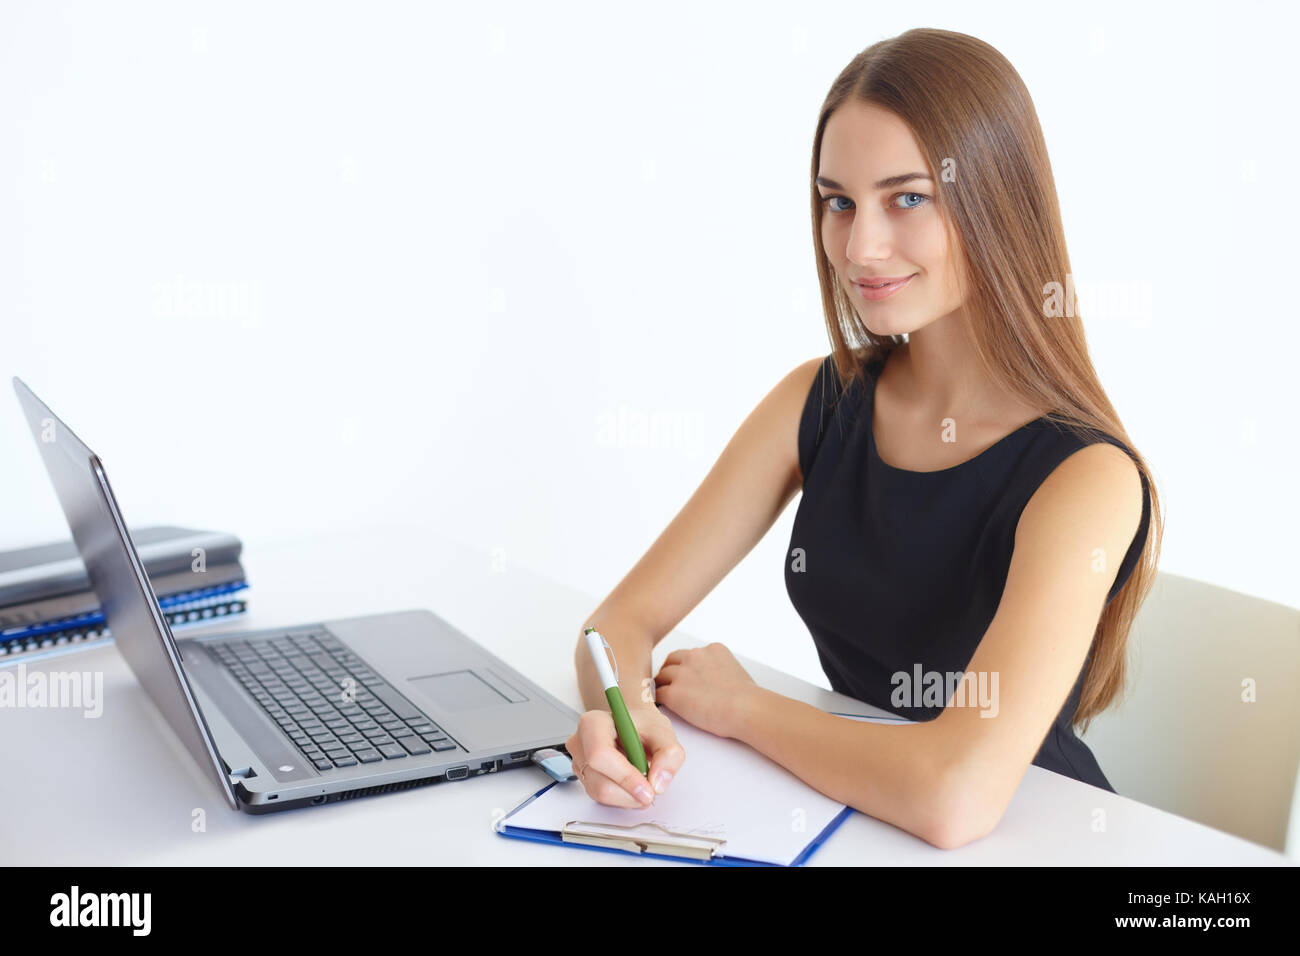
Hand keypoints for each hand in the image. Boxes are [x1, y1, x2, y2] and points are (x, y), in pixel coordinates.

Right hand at [565, 704, 684, 807]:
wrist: (634, 729)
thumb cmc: (642, 727)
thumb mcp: (663, 732)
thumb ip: (669, 753)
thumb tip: (658, 781)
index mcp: (593, 723)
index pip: (600, 754)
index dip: (625, 776)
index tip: (647, 788)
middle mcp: (580, 743)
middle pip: (599, 782)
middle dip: (630, 793)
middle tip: (652, 789)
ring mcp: (579, 763)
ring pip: (600, 794)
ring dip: (628, 798)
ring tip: (644, 782)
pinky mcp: (584, 780)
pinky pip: (601, 799)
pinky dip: (623, 798)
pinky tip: (633, 785)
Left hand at [653, 642, 758, 738]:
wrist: (745, 708)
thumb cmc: (747, 698)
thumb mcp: (736, 671)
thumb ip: (720, 670)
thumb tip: (717, 682)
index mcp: (712, 650)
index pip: (691, 654)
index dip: (687, 667)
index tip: (687, 677)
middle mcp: (695, 656)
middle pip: (672, 661)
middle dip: (671, 673)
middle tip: (671, 686)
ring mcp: (682, 673)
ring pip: (662, 676)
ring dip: (664, 687)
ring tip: (666, 700)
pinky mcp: (673, 693)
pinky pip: (659, 694)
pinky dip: (660, 702)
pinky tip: (664, 709)